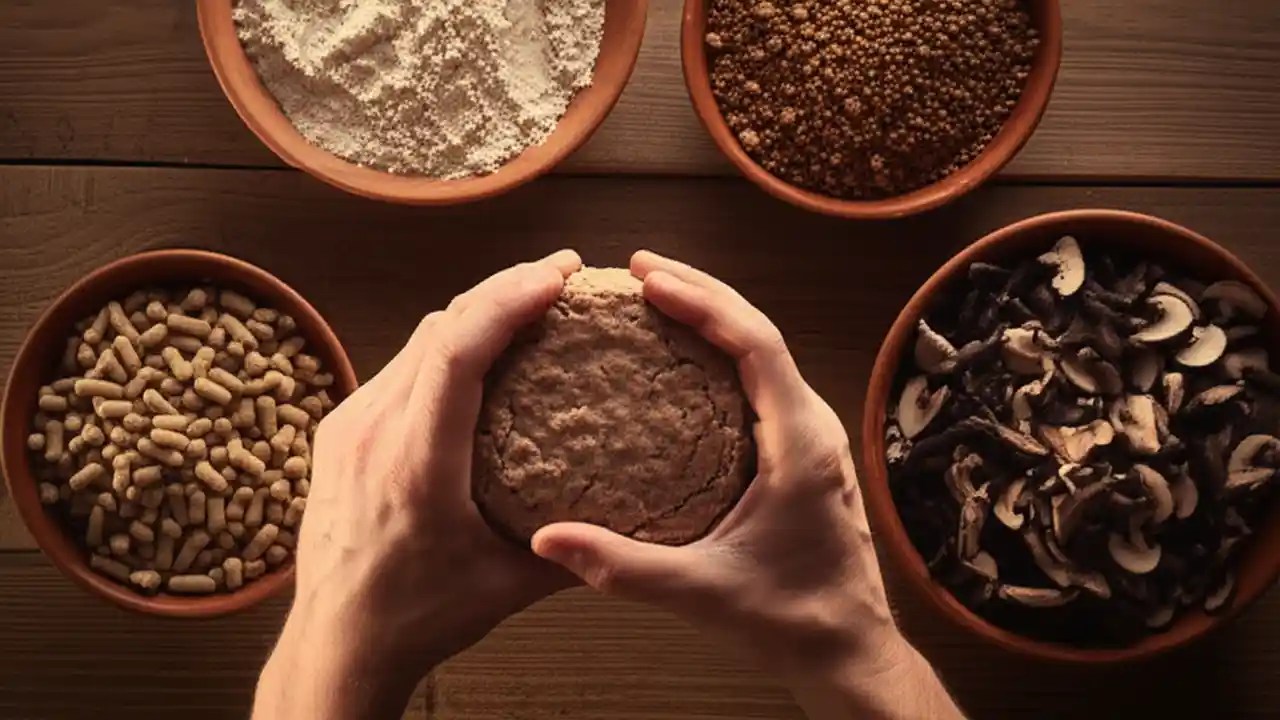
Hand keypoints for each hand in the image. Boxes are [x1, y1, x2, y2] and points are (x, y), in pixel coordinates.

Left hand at [254, 250, 581, 719]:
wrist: (336, 642)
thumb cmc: (418, 617)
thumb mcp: (506, 587)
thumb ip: (574, 548)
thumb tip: (639, 513)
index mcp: (415, 465)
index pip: (458, 352)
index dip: (508, 300)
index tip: (558, 275)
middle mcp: (373, 432)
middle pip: (441, 328)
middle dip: (503, 289)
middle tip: (563, 273)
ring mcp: (349, 427)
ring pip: (418, 341)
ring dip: (475, 313)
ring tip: (530, 300)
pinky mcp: (340, 432)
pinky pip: (399, 367)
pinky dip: (446, 345)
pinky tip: (480, 351)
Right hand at [532, 252, 961, 718]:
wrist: (850, 650)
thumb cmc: (793, 620)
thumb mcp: (704, 594)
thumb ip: (623, 568)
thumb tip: (547, 541)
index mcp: (800, 445)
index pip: (757, 344)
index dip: (704, 301)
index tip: (652, 277)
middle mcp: (813, 429)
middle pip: (760, 332)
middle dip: (701, 292)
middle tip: (640, 268)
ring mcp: (811, 437)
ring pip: (765, 352)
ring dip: (714, 316)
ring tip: (658, 295)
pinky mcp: (802, 451)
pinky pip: (762, 380)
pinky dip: (723, 352)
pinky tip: (684, 357)